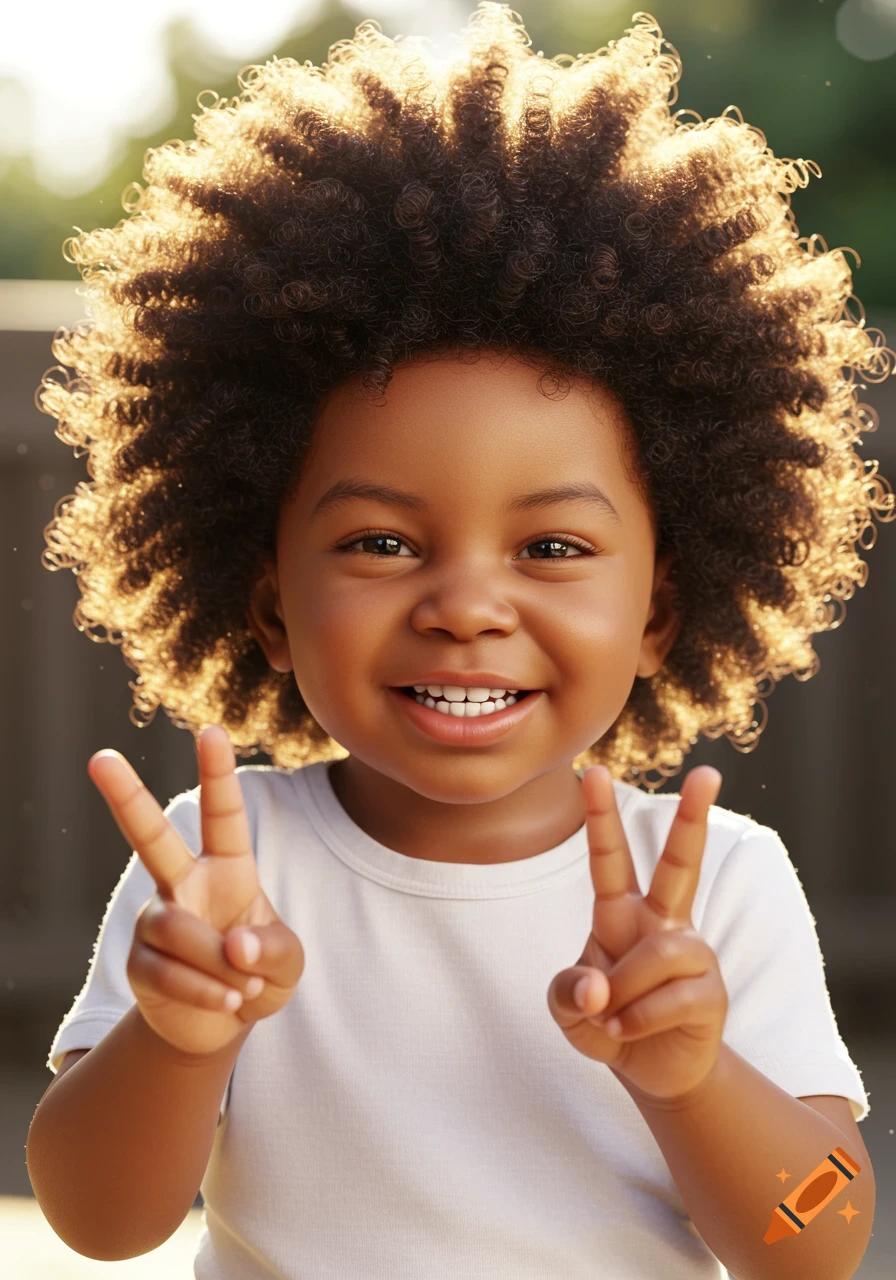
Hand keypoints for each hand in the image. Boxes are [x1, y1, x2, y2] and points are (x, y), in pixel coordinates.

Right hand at [88, 725, 304, 1058]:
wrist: (221, 1025)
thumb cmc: (258, 974)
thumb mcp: (287, 961)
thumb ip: (273, 948)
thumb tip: (233, 945)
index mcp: (226, 867)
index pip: (221, 814)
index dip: (217, 773)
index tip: (211, 730)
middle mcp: (183, 883)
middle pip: (151, 837)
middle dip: (126, 797)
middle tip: (99, 758)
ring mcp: (157, 921)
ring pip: (176, 928)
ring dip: (218, 964)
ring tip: (242, 987)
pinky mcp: (139, 963)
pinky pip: (169, 972)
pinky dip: (206, 992)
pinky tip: (228, 1002)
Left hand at [547, 765, 727, 1103]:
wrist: (650, 1072)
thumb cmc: (607, 1024)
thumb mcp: (568, 1010)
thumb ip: (567, 993)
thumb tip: (598, 987)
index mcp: (621, 913)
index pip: (610, 858)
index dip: (600, 817)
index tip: (593, 771)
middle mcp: (661, 923)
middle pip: (681, 863)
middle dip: (693, 818)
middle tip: (708, 772)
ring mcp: (692, 955)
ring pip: (660, 952)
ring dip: (625, 989)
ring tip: (610, 1018)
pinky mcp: (711, 993)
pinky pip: (673, 997)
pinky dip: (638, 1019)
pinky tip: (626, 1032)